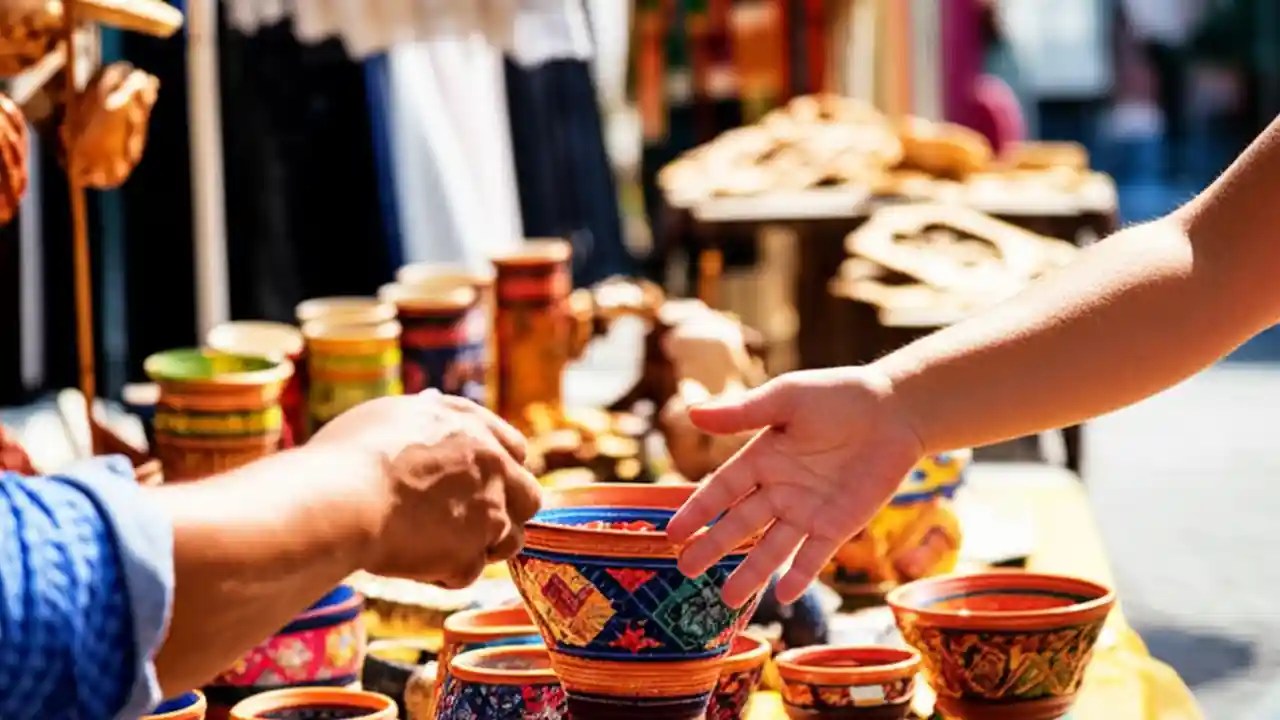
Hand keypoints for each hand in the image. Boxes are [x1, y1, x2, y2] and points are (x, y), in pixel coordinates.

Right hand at [308, 390, 541, 587]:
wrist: (343, 498)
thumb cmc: (352, 453)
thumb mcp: (391, 414)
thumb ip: (425, 413)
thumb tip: (433, 401)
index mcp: (473, 426)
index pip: (515, 449)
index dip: (500, 470)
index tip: (480, 483)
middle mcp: (493, 467)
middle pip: (528, 498)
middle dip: (506, 512)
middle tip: (470, 521)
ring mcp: (488, 514)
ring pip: (510, 541)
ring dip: (481, 547)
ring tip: (440, 546)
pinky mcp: (469, 556)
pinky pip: (469, 573)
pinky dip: (445, 574)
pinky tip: (415, 564)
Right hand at [666, 367, 923, 607]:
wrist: (894, 409)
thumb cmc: (837, 395)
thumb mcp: (786, 398)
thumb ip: (743, 412)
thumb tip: (692, 413)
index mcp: (761, 459)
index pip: (721, 490)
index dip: (697, 511)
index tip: (673, 533)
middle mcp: (779, 490)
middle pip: (740, 525)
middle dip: (714, 547)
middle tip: (687, 571)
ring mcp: (807, 510)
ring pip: (772, 548)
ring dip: (751, 572)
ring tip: (728, 599)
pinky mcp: (838, 525)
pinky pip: (814, 555)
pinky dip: (800, 575)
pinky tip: (784, 596)